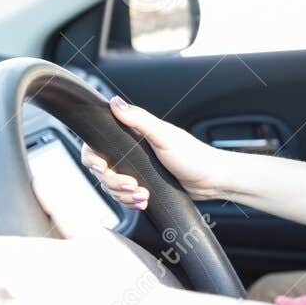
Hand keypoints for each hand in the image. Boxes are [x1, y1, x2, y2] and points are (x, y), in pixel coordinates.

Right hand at [81, 97, 226, 208]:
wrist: (212, 180)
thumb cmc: (193, 155)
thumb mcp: (165, 136)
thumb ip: (139, 120)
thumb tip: (115, 102)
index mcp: (131, 138)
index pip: (96, 147)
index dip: (93, 159)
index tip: (103, 168)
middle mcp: (130, 154)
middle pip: (102, 172)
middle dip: (113, 182)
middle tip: (132, 185)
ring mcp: (136, 172)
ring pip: (112, 187)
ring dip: (123, 195)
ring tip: (142, 196)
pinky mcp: (143, 186)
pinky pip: (125, 198)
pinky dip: (131, 202)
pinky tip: (144, 201)